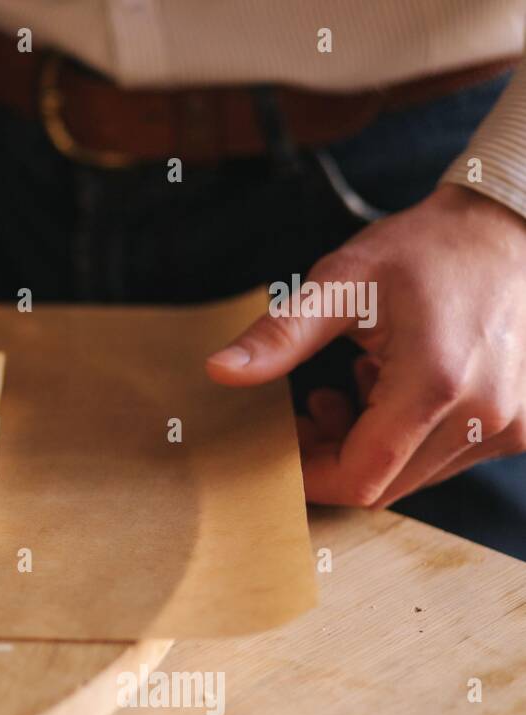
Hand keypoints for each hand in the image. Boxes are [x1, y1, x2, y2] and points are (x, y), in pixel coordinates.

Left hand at [206, 183, 525, 507]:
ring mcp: (510, 426)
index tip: (281, 442)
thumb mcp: (343, 282)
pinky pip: (445, 458)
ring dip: (369, 445)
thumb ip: (281, 335)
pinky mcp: (521, 426)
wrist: (511, 229)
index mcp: (436, 385)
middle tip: (312, 405)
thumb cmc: (429, 249)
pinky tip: (396, 385)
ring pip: (412, 476)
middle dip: (333, 456)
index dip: (308, 473)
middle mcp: (484, 417)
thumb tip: (220, 371)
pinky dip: (408, 437)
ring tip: (358, 380)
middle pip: (383, 485)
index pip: (358, 477)